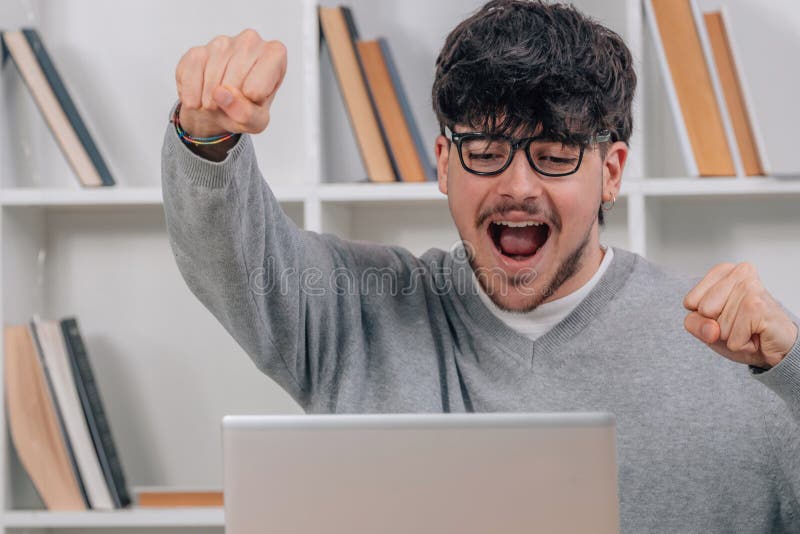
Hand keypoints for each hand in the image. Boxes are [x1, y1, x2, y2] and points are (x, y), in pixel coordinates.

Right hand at [175, 29, 286, 137]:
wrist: (217, 108)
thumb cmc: (245, 109)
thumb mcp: (256, 122)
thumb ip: (247, 113)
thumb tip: (222, 93)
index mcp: (275, 54)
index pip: (259, 85)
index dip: (252, 99)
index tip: (253, 97)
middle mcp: (250, 41)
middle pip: (235, 83)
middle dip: (230, 102)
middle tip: (232, 103)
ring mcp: (222, 43)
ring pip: (213, 81)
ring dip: (210, 102)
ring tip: (216, 102)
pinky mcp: (197, 51)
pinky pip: (191, 78)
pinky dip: (193, 97)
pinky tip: (200, 98)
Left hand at [683, 262, 798, 368]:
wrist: (774, 347)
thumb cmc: (742, 330)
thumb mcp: (707, 326)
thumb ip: (695, 323)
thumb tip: (711, 328)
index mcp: (723, 272)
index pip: (690, 301)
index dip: (704, 317)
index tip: (725, 315)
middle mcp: (739, 273)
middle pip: (704, 312)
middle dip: (718, 326)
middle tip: (740, 323)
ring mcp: (750, 289)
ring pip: (719, 327)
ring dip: (732, 336)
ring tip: (749, 329)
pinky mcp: (759, 308)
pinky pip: (733, 339)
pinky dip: (742, 345)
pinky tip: (756, 335)